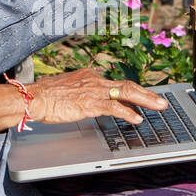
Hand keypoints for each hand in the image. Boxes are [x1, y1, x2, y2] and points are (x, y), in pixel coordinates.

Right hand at [30, 68, 165, 124]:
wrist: (34, 97)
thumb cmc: (45, 96)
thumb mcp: (66, 90)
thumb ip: (79, 93)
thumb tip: (82, 99)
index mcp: (89, 76)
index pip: (116, 83)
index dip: (132, 92)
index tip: (143, 98)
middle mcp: (95, 80)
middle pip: (127, 85)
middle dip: (146, 94)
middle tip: (161, 101)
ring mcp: (94, 91)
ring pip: (127, 93)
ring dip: (146, 100)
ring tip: (159, 107)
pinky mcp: (91, 103)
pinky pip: (115, 108)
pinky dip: (128, 113)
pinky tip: (137, 119)